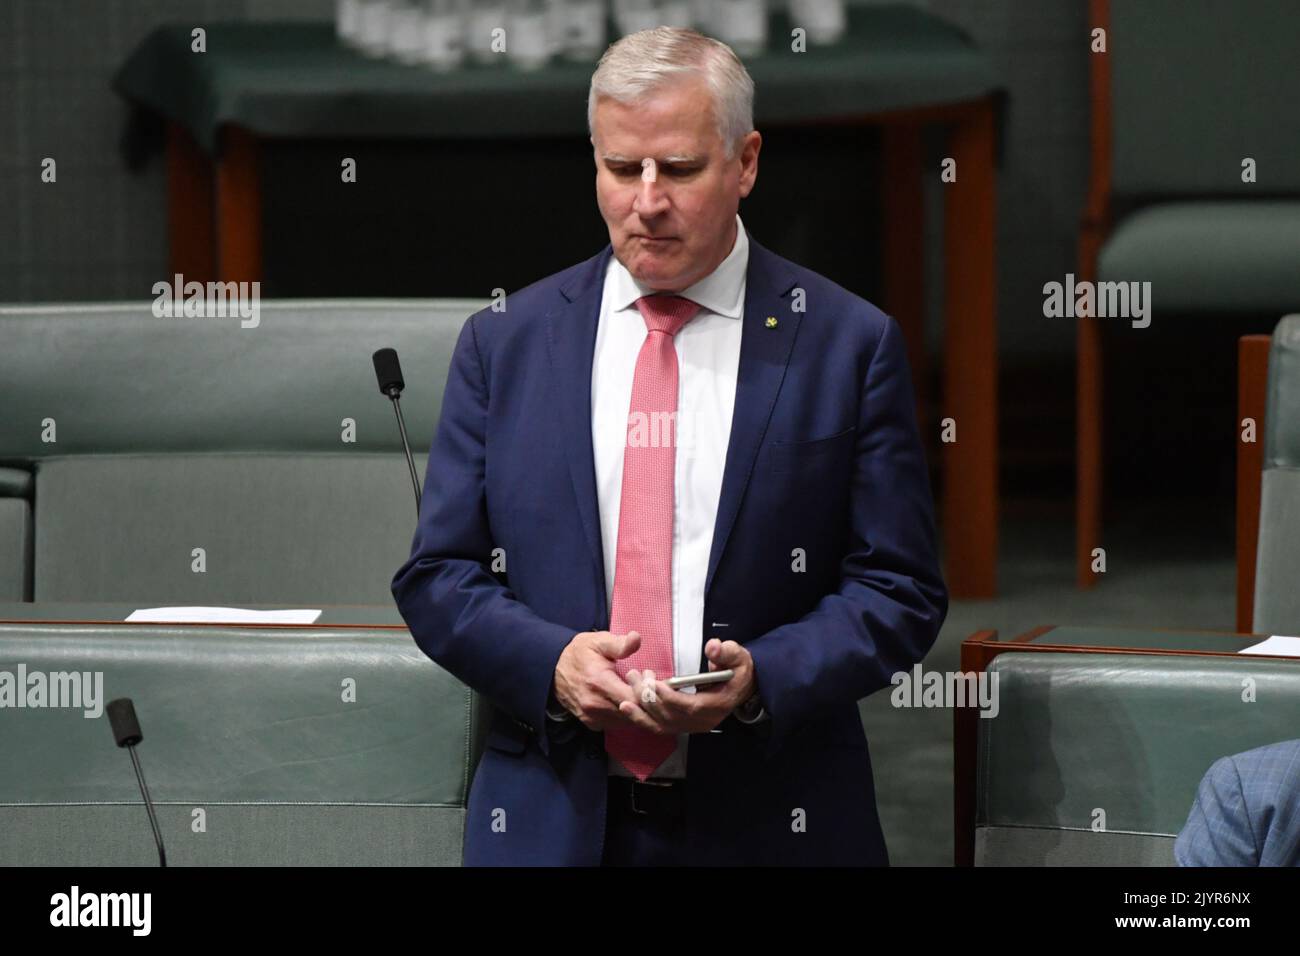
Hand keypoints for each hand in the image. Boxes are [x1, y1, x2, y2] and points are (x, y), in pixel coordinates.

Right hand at [552, 630, 647, 731]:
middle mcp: (595, 705)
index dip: (646, 690)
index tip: (647, 677)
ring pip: (625, 722)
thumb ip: (619, 643)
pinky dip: (624, 716)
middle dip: (644, 701)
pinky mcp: (590, 723)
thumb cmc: (579, 653)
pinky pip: (615, 725)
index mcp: (599, 683)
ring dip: (636, 710)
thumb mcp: (598, 642)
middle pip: (632, 713)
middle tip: (646, 685)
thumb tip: (636, 639)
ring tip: (635, 692)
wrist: (552, 668)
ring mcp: (591, 716)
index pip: (634, 699)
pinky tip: (624, 701)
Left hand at [616, 638, 755, 735]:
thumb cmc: (737, 669)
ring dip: (643, 713)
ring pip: (663, 726)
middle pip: (672, 717)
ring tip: (624, 700)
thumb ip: (724, 652)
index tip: (653, 685)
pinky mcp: (684, 726)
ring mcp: (693, 727)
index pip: (690, 707)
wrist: (741, 686)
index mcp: (717, 704)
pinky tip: (629, 709)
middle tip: (634, 679)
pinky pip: (661, 727)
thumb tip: (713, 648)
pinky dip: (644, 720)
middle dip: (650, 701)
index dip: (670, 698)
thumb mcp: (736, 655)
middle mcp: (704, 721)